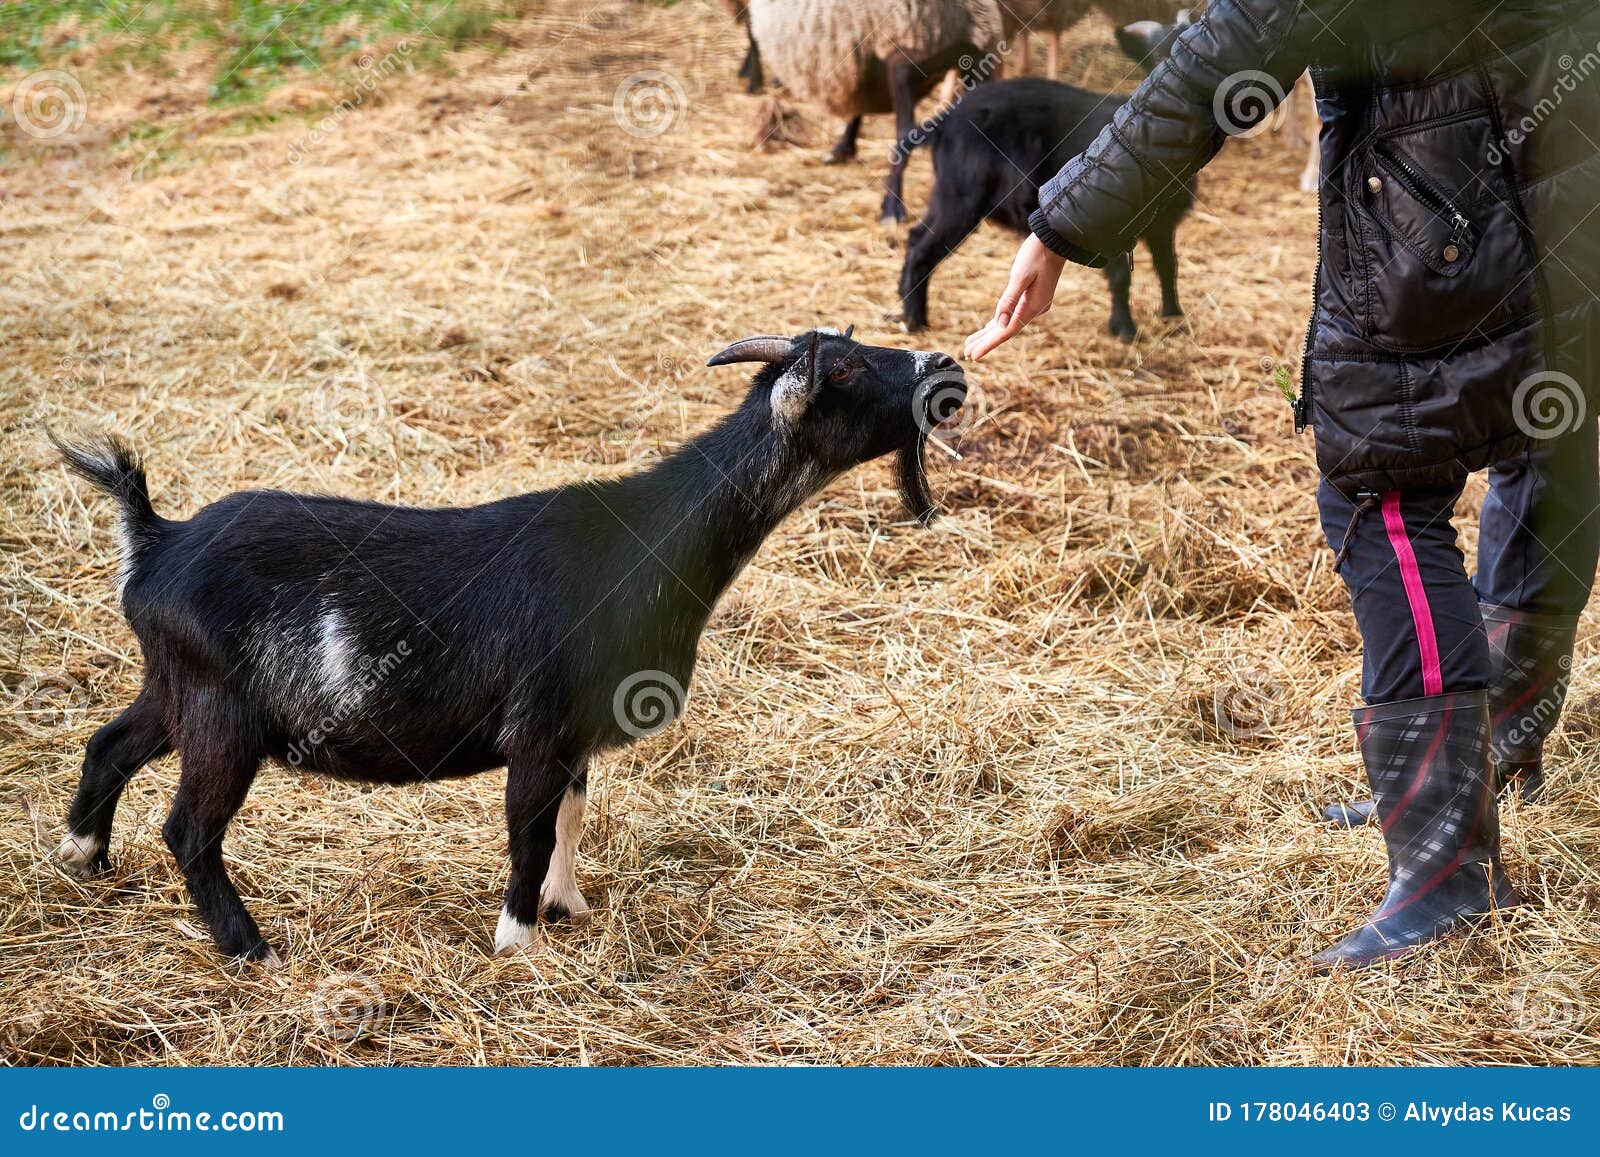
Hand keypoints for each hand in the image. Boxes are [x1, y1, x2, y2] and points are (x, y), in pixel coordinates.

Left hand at [963, 234, 1066, 360]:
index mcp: (1032, 306)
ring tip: (971, 344)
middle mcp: (1035, 309)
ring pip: (1008, 323)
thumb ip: (1010, 300)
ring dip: (989, 334)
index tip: (973, 355)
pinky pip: (1012, 315)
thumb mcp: (1021, 275)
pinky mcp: (1032, 298)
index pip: (1006, 331)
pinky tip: (988, 328)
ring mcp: (1034, 304)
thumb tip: (1000, 323)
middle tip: (966, 354)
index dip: (989, 344)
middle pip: (1006, 330)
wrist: (1057, 239)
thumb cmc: (1038, 254)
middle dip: (985, 342)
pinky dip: (999, 322)